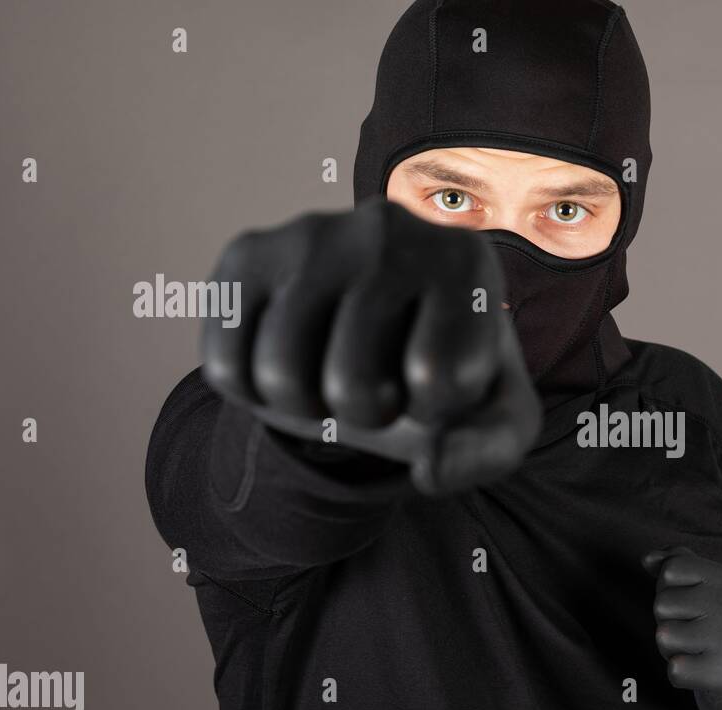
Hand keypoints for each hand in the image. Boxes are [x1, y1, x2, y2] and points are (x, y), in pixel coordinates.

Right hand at [200, 197, 541, 495]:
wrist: (384, 328)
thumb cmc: (447, 373)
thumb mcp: (495, 418)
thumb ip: (491, 450)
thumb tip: (432, 469)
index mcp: (464, 261)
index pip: (440, 382)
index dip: (436, 410)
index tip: (440, 378)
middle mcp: (389, 229)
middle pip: (351, 386)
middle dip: (366, 415)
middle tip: (379, 384)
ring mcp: (311, 235)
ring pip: (281, 375)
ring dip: (307, 408)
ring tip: (335, 373)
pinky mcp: (248, 253)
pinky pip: (226, 362)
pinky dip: (254, 392)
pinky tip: (294, 357)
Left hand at [641, 546, 721, 709]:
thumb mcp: (709, 592)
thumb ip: (679, 566)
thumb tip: (648, 558)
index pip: (674, 568)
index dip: (668, 588)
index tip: (690, 605)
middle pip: (663, 602)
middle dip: (669, 621)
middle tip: (695, 634)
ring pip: (664, 636)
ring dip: (671, 649)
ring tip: (697, 652)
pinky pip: (675, 670)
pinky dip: (680, 674)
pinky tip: (701, 672)